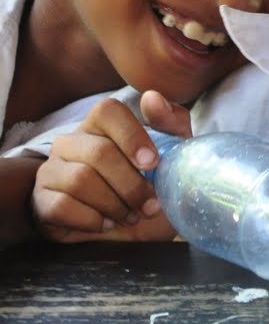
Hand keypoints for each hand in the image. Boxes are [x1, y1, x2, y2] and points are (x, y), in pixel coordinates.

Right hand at [30, 92, 188, 241]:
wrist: (127, 226)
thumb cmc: (148, 181)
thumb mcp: (171, 152)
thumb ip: (169, 123)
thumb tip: (152, 98)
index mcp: (100, 124)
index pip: (107, 111)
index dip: (132, 135)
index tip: (153, 163)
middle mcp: (70, 142)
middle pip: (99, 152)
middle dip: (132, 184)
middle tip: (152, 205)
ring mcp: (51, 170)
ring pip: (80, 180)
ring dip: (115, 204)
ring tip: (132, 216)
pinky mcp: (41, 200)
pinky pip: (62, 206)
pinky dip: (92, 219)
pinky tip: (107, 223)